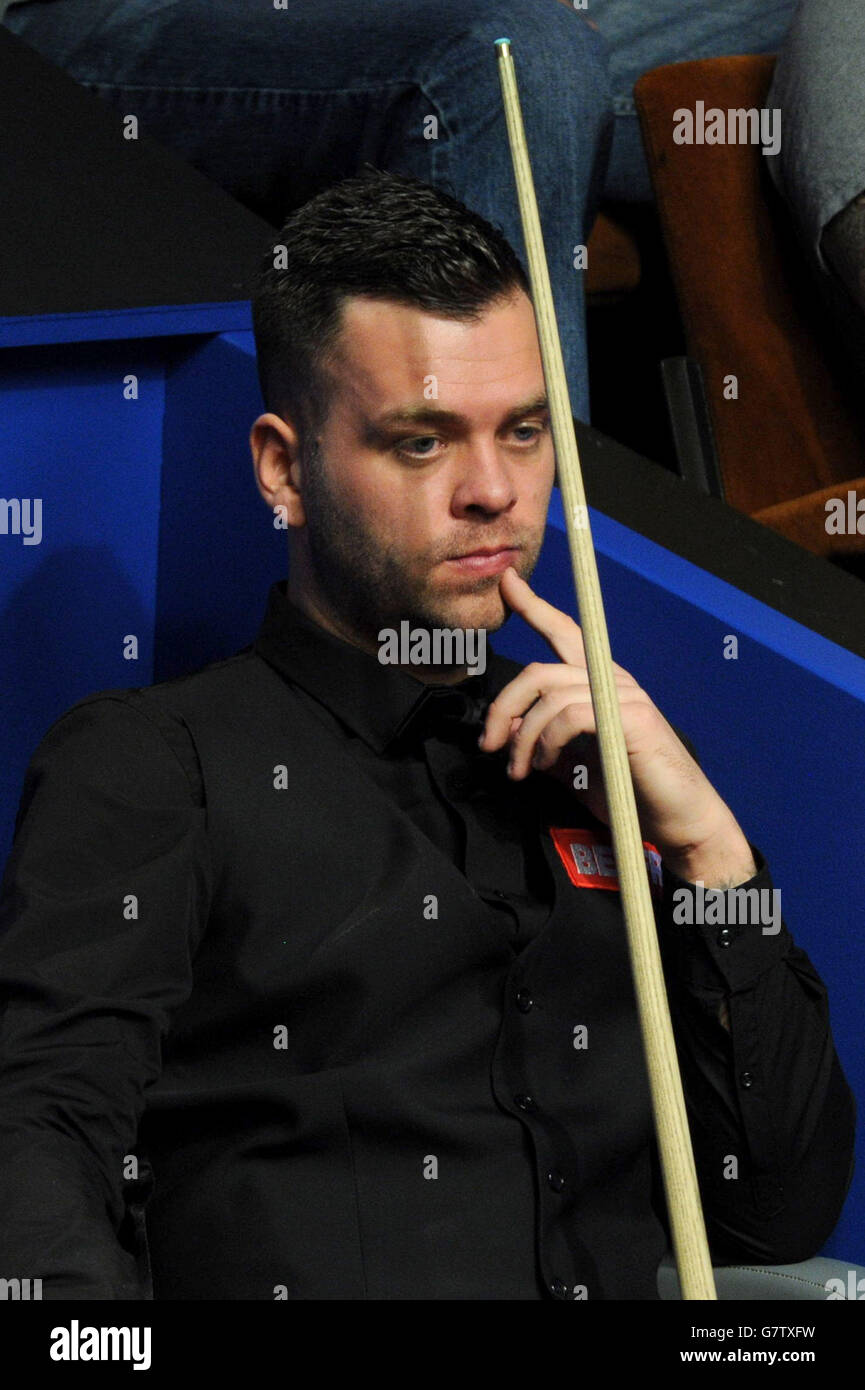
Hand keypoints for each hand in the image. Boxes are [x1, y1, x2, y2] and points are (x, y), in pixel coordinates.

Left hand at [479, 569, 756, 886]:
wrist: (678, 822)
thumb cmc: (629, 794)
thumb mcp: (572, 766)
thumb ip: (543, 742)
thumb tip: (508, 728)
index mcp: (599, 685)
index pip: (564, 634)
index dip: (534, 607)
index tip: (506, 583)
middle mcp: (612, 680)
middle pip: (539, 670)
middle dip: (503, 705)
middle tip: (489, 744)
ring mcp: (624, 696)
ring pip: (549, 694)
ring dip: (523, 737)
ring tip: (519, 769)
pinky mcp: (631, 718)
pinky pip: (571, 714)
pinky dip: (548, 740)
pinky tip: (548, 764)